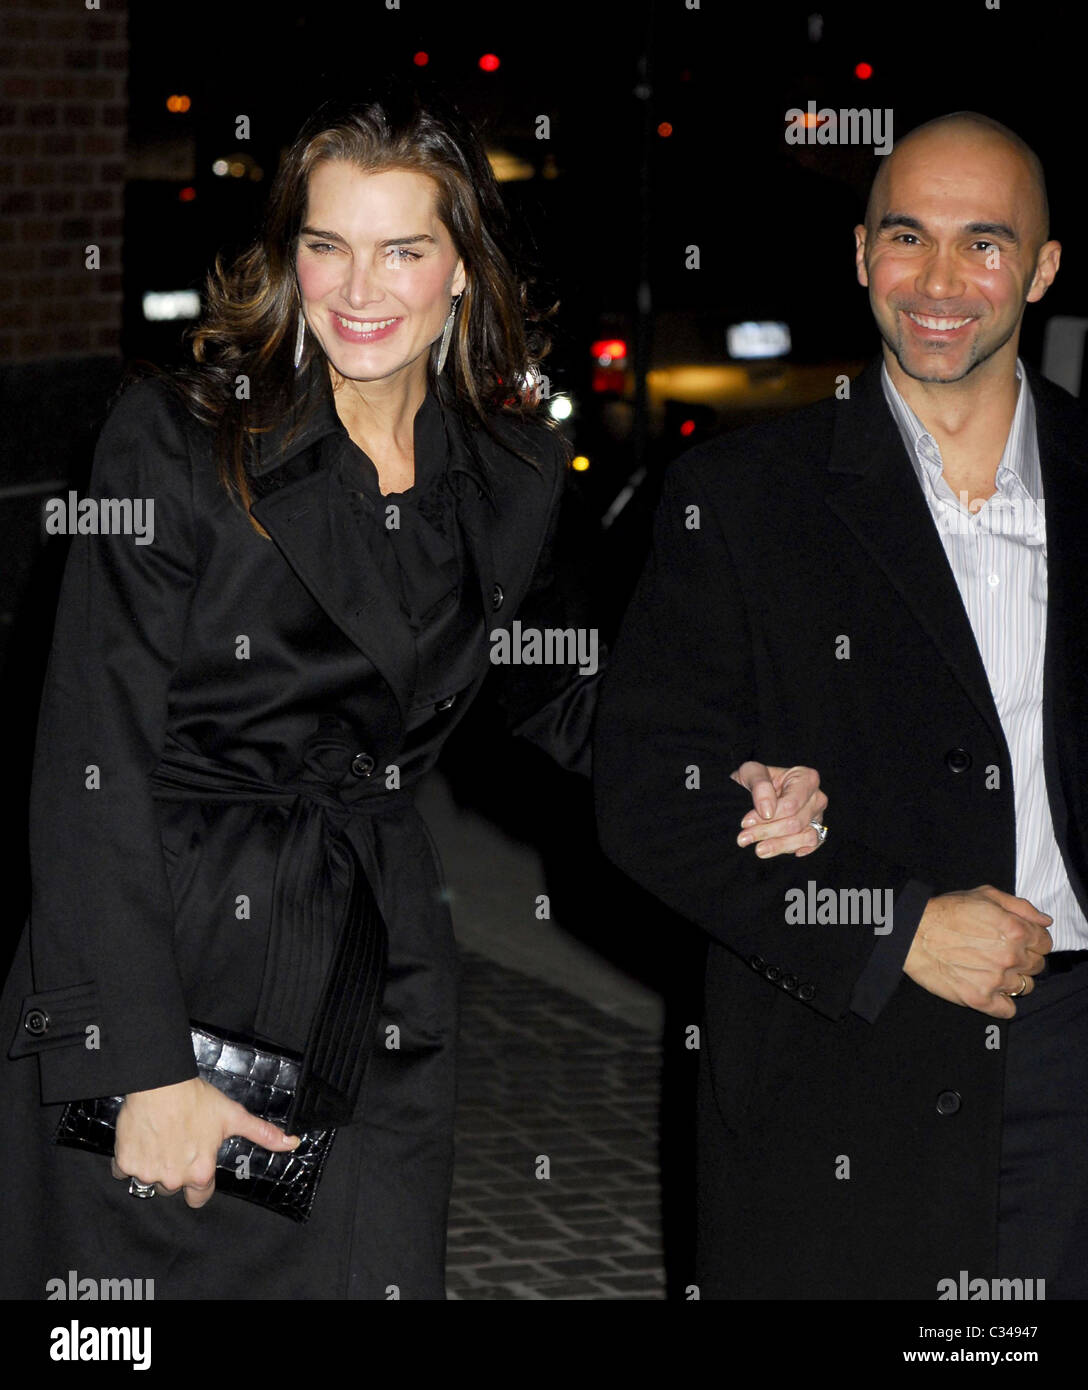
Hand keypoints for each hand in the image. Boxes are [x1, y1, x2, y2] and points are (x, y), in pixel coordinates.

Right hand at [111, 1076, 299, 1208]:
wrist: (160, 1083)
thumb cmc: (198, 1099)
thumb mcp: (234, 1116)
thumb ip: (263, 1134)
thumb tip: (292, 1143)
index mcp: (201, 1173)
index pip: (200, 1198)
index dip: (199, 1182)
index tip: (196, 1165)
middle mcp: (174, 1179)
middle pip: (174, 1188)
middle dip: (175, 1171)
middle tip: (178, 1143)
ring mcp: (148, 1174)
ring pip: (149, 1180)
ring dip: (153, 1165)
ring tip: (161, 1138)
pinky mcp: (126, 1164)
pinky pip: (125, 1172)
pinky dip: (130, 1158)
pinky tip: (141, 1137)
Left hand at [730, 761, 828, 857]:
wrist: (751, 790)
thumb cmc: (754, 779)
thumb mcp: (750, 773)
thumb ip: (760, 786)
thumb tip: (768, 811)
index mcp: (806, 778)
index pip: (791, 805)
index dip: (769, 818)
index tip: (746, 822)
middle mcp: (816, 797)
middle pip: (796, 823)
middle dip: (767, 832)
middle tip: (743, 838)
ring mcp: (817, 816)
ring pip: (805, 837)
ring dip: (778, 845)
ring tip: (757, 848)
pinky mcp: (815, 831)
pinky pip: (810, 844)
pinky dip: (793, 848)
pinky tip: (776, 850)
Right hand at [903, 885, 1053, 1017]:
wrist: (911, 934)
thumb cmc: (944, 913)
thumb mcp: (984, 895)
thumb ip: (1020, 906)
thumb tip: (1045, 921)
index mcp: (1015, 929)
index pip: (1045, 943)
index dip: (1034, 941)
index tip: (1020, 942)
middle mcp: (1009, 956)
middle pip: (1037, 966)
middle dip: (1024, 959)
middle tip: (1001, 953)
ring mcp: (996, 979)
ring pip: (1025, 988)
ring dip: (1013, 980)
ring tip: (992, 970)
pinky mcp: (980, 999)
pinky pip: (1008, 1009)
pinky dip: (1002, 1002)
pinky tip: (989, 987)